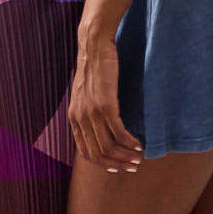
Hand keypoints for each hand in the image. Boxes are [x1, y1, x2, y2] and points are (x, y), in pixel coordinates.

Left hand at [68, 30, 141, 172]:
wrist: (93, 45)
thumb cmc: (93, 67)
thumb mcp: (84, 93)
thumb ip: (87, 111)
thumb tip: (99, 125)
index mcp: (73, 117)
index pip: (85, 152)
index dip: (102, 163)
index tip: (116, 168)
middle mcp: (80, 118)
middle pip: (98, 154)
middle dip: (117, 164)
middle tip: (132, 167)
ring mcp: (92, 113)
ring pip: (109, 146)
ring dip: (126, 156)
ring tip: (139, 157)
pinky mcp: (105, 104)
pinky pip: (119, 131)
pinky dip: (130, 142)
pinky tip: (139, 144)